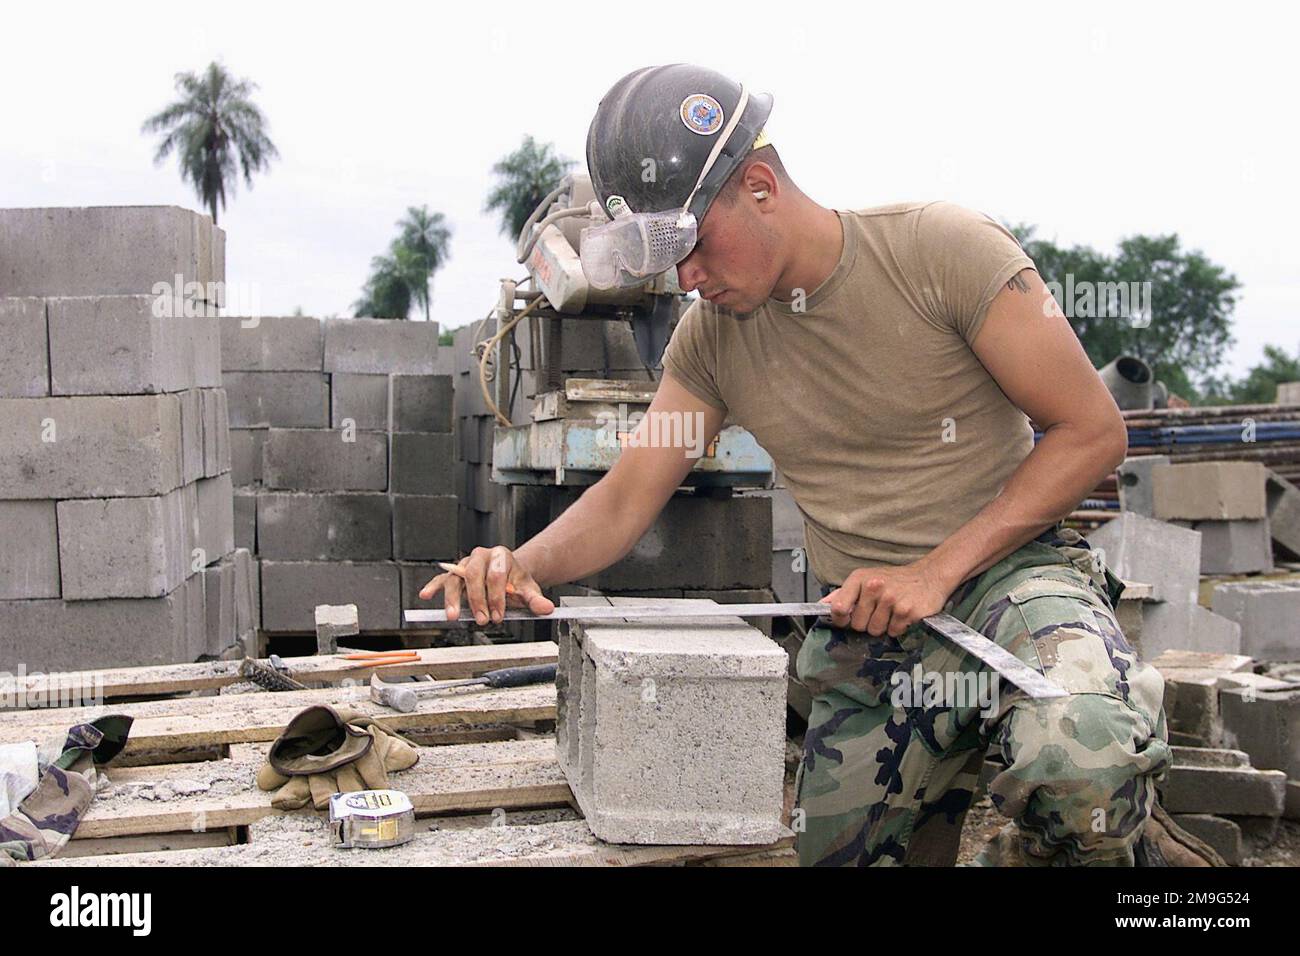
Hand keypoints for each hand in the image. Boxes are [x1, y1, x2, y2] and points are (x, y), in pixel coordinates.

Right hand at [418, 546, 554, 625]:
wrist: (509, 575)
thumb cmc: (516, 582)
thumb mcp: (529, 589)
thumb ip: (536, 599)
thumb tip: (547, 608)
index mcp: (501, 556)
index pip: (496, 574)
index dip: (497, 597)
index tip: (498, 615)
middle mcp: (481, 556)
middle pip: (474, 575)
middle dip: (478, 599)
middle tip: (482, 619)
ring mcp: (466, 564)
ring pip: (455, 578)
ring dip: (453, 598)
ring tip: (453, 615)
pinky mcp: (455, 574)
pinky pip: (442, 578)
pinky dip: (434, 586)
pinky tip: (426, 595)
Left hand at [821, 562, 950, 636]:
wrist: (929, 576)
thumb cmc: (893, 580)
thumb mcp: (865, 578)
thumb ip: (843, 593)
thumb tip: (822, 605)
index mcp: (859, 578)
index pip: (838, 608)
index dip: (841, 619)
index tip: (848, 619)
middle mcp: (874, 586)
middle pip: (858, 625)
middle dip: (867, 623)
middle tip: (878, 610)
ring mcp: (891, 599)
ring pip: (875, 631)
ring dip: (883, 626)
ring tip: (891, 611)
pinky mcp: (907, 611)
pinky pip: (893, 632)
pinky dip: (898, 627)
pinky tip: (902, 614)